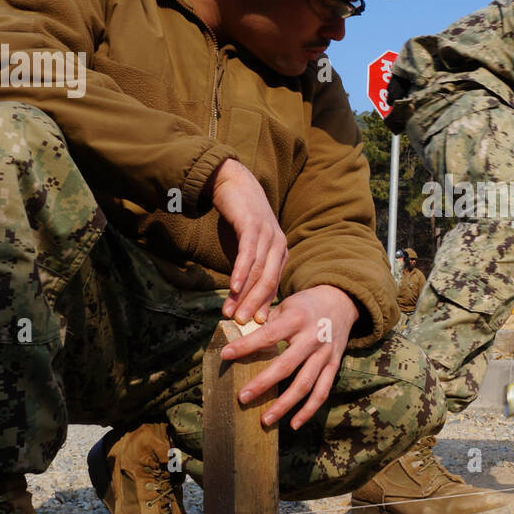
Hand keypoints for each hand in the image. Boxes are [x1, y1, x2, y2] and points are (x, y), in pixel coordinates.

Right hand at [210, 158, 287, 324]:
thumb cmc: (239, 221)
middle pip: (269, 282)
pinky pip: (248, 253)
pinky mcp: (253, 225)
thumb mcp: (245, 251)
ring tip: (233, 312)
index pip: (274, 287)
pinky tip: (233, 287)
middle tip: (243, 327)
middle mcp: (279, 245)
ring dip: (245, 294)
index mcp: (280, 254)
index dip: (263, 307)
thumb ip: (247, 274)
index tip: (254, 329)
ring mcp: (268, 234)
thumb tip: (241, 302)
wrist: (234, 184)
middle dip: (255, 306)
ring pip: (258, 271)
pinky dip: (241, 272)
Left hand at [219, 285, 357, 429]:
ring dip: (285, 404)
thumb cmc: (305, 305)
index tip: (225, 355)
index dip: (245, 346)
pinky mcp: (334, 365)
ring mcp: (325, 354)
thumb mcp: (286, 305)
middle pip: (286, 366)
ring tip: (265, 420)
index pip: (267, 335)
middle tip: (242, 398)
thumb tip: (239, 339)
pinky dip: (309, 410)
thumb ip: (267, 323)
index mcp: (297, 319)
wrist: (341, 302)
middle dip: (263, 384)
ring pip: (305, 384)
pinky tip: (294, 423)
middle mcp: (312, 338)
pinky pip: (322, 391)